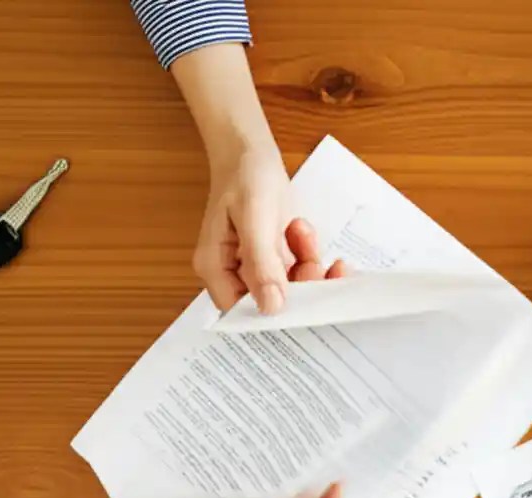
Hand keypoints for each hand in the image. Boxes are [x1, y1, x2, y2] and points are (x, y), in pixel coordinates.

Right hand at [195, 147, 346, 311]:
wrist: (252, 150)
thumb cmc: (244, 175)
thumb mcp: (254, 217)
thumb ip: (261, 263)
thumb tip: (271, 307)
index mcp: (216, 268)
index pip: (243, 312)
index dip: (275, 314)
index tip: (307, 305)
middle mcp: (234, 272)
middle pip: (273, 301)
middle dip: (300, 283)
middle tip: (315, 261)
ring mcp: (255, 265)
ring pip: (292, 286)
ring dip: (307, 263)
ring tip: (300, 230)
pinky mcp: (274, 256)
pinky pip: (299, 268)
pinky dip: (308, 252)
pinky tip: (300, 228)